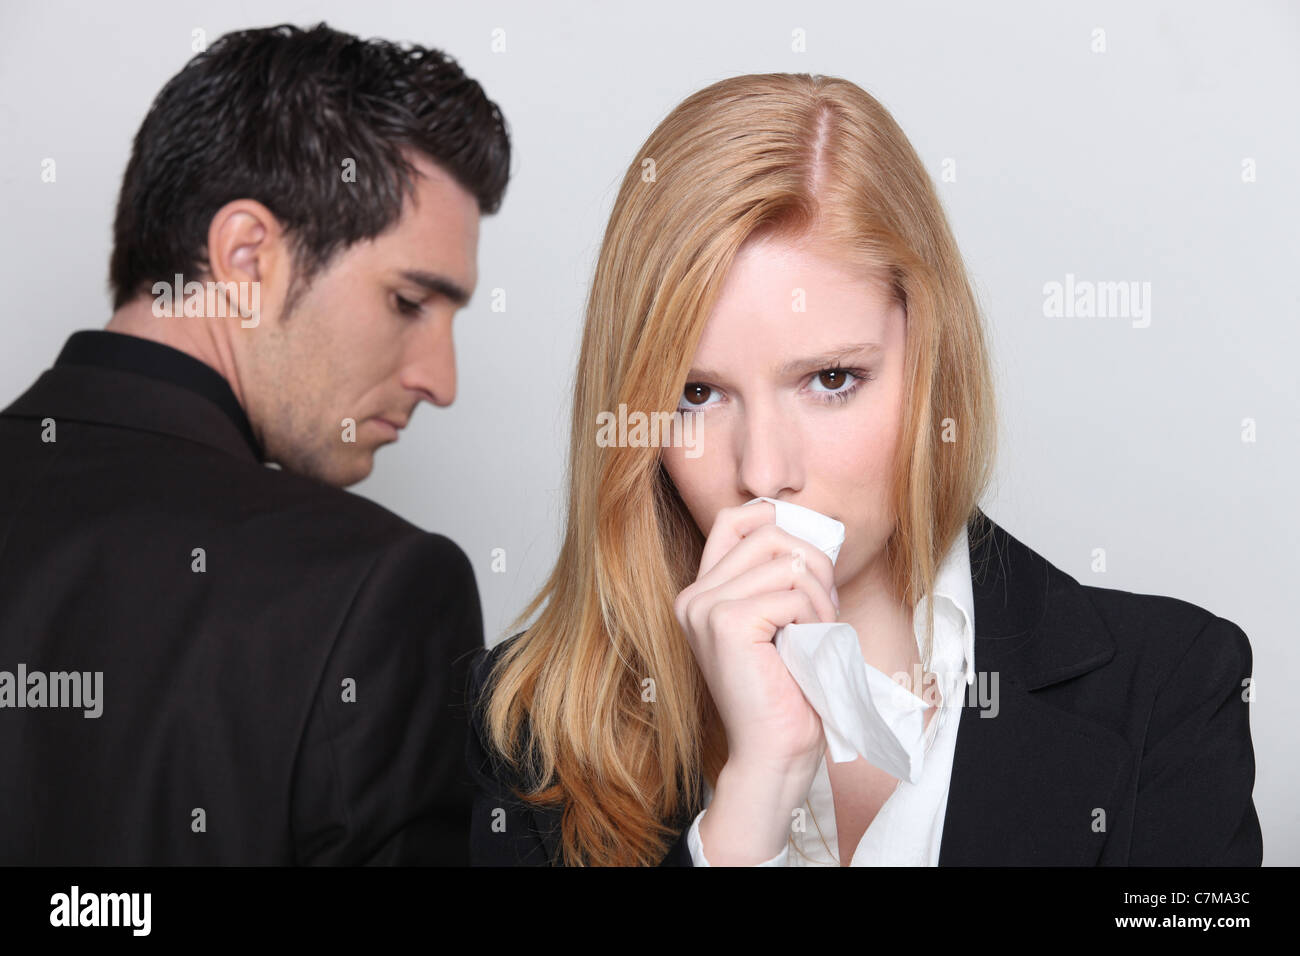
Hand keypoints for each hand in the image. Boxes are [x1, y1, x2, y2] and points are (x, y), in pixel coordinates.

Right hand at [673, 501, 837, 861]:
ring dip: (819, 595)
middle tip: (824, 605)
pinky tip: (809, 645)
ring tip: (818, 629)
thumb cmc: (785, 689)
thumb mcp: (777, 622)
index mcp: (700, 593)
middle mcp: (694, 596)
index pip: (735, 520)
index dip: (776, 521)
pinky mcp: (728, 624)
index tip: (806, 560)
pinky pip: (793, 594)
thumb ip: (777, 578)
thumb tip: (813, 535)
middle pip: (768, 533)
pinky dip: (814, 616)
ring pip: (787, 562)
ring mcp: (706, 608)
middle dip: (814, 562)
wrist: (774, 751)